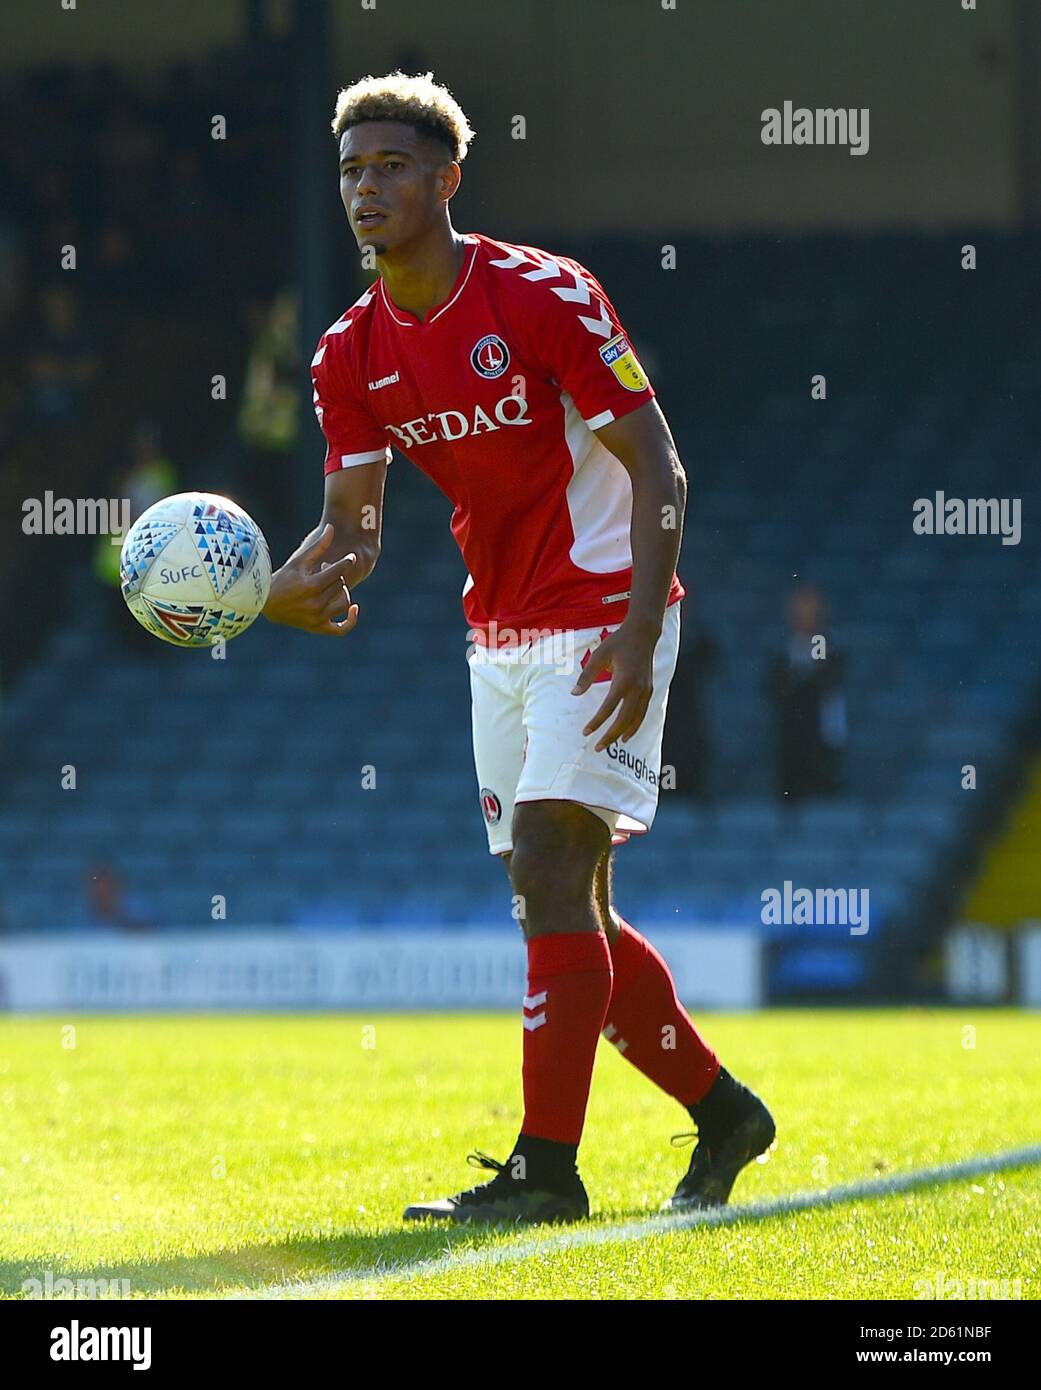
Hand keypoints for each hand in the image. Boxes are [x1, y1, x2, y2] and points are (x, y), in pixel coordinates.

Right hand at [263, 524, 359, 634]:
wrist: (266, 603)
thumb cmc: (283, 578)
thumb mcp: (299, 561)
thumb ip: (318, 546)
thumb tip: (332, 527)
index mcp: (311, 586)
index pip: (339, 571)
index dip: (346, 562)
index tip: (349, 557)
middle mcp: (315, 604)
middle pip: (341, 586)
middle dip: (336, 576)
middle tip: (324, 571)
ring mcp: (317, 618)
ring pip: (344, 602)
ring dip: (342, 592)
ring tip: (332, 586)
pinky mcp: (318, 628)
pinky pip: (341, 629)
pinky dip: (351, 620)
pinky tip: (354, 608)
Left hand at [570, 619, 658, 751]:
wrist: (643, 633)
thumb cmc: (618, 642)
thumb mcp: (598, 655)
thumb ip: (586, 676)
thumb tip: (575, 694)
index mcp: (624, 680)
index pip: (608, 707)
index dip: (597, 722)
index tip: (586, 732)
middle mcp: (637, 688)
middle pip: (623, 719)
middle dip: (610, 735)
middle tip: (597, 747)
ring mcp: (646, 690)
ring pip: (635, 719)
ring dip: (623, 733)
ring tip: (612, 744)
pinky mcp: (649, 690)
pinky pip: (642, 713)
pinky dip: (635, 725)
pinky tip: (627, 733)